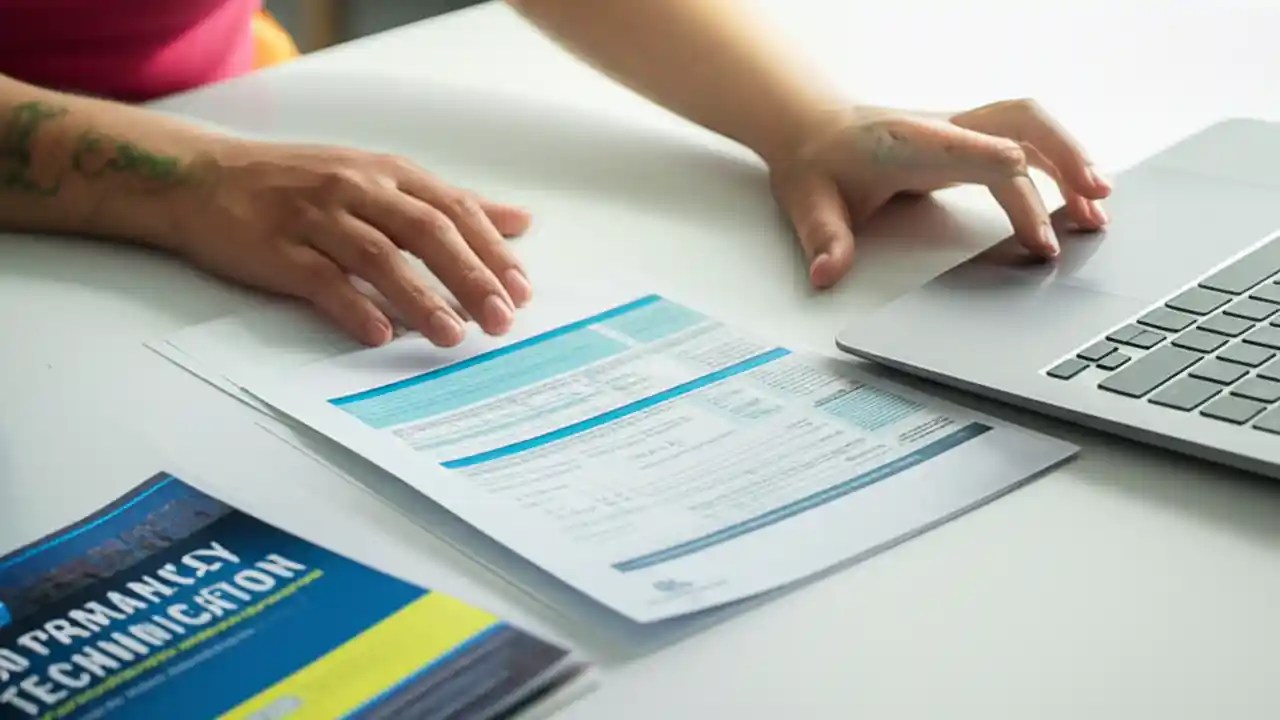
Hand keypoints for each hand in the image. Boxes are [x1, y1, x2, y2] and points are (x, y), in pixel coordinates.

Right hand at [170, 140, 533, 346]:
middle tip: (502, 320)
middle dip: (469, 277)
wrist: (204, 177)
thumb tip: (518, 222)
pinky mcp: (276, 248)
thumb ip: (447, 203)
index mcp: (387, 173)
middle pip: (426, 231)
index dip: (491, 250)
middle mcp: (356, 189)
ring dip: (421, 298)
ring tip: (453, 335)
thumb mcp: (379, 180)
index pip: (454, 209)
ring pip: (378, 256)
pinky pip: (321, 279)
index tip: (521, 290)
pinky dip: (353, 306)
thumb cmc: (301, 183)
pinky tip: (380, 333)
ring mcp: (314, 218)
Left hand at [766, 99, 1112, 287]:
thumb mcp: (806, 203)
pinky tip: (1077, 203)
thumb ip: (822, 238)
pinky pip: (1025, 146)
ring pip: (1031, 129)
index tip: (1028, 193)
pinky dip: (1058, 168)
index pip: (963, 145)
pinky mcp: (970, 143)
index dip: (996, 164)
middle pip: (1018, 121)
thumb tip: (827, 273)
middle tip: (1094, 199)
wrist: (811, 129)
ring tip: (1099, 211)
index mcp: (906, 140)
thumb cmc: (815, 163)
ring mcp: (961, 132)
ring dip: (1071, 161)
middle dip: (1061, 154)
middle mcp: (943, 128)